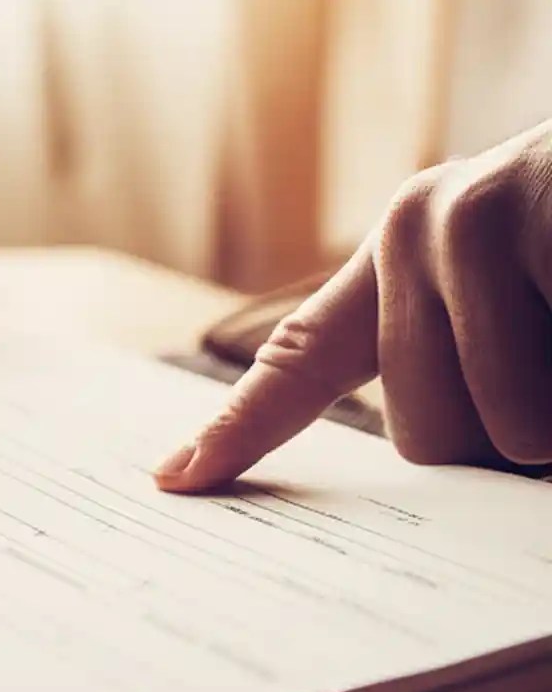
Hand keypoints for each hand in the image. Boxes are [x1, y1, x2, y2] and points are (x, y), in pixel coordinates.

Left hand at [155, 120, 551, 491]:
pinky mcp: (514, 211)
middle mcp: (415, 232)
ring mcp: (460, 218)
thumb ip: (471, 379)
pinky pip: (535, 400)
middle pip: (420, 437)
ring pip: (491, 427)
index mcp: (407, 264)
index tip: (175, 480)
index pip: (303, 363)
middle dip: (511, 450)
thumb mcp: (529, 325)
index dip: (241, 429)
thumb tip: (433, 460)